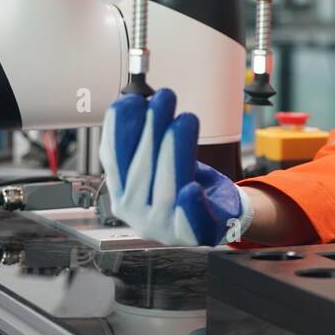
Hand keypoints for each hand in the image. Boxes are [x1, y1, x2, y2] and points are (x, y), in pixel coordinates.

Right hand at [99, 89, 252, 245]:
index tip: (130, 101)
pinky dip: (190, 206)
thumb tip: (132, 101)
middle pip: (141, 173)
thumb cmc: (185, 183)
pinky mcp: (196, 235)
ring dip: (175, 153)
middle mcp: (138, 214)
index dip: (120, 130)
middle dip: (151, 132)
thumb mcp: (158, 162)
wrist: (219, 215)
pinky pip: (191, 221)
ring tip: (185, 120)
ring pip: (168, 190)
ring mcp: (165, 228)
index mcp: (122, 194)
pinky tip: (192, 189)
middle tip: (163, 99)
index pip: (115, 160)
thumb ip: (143, 140)